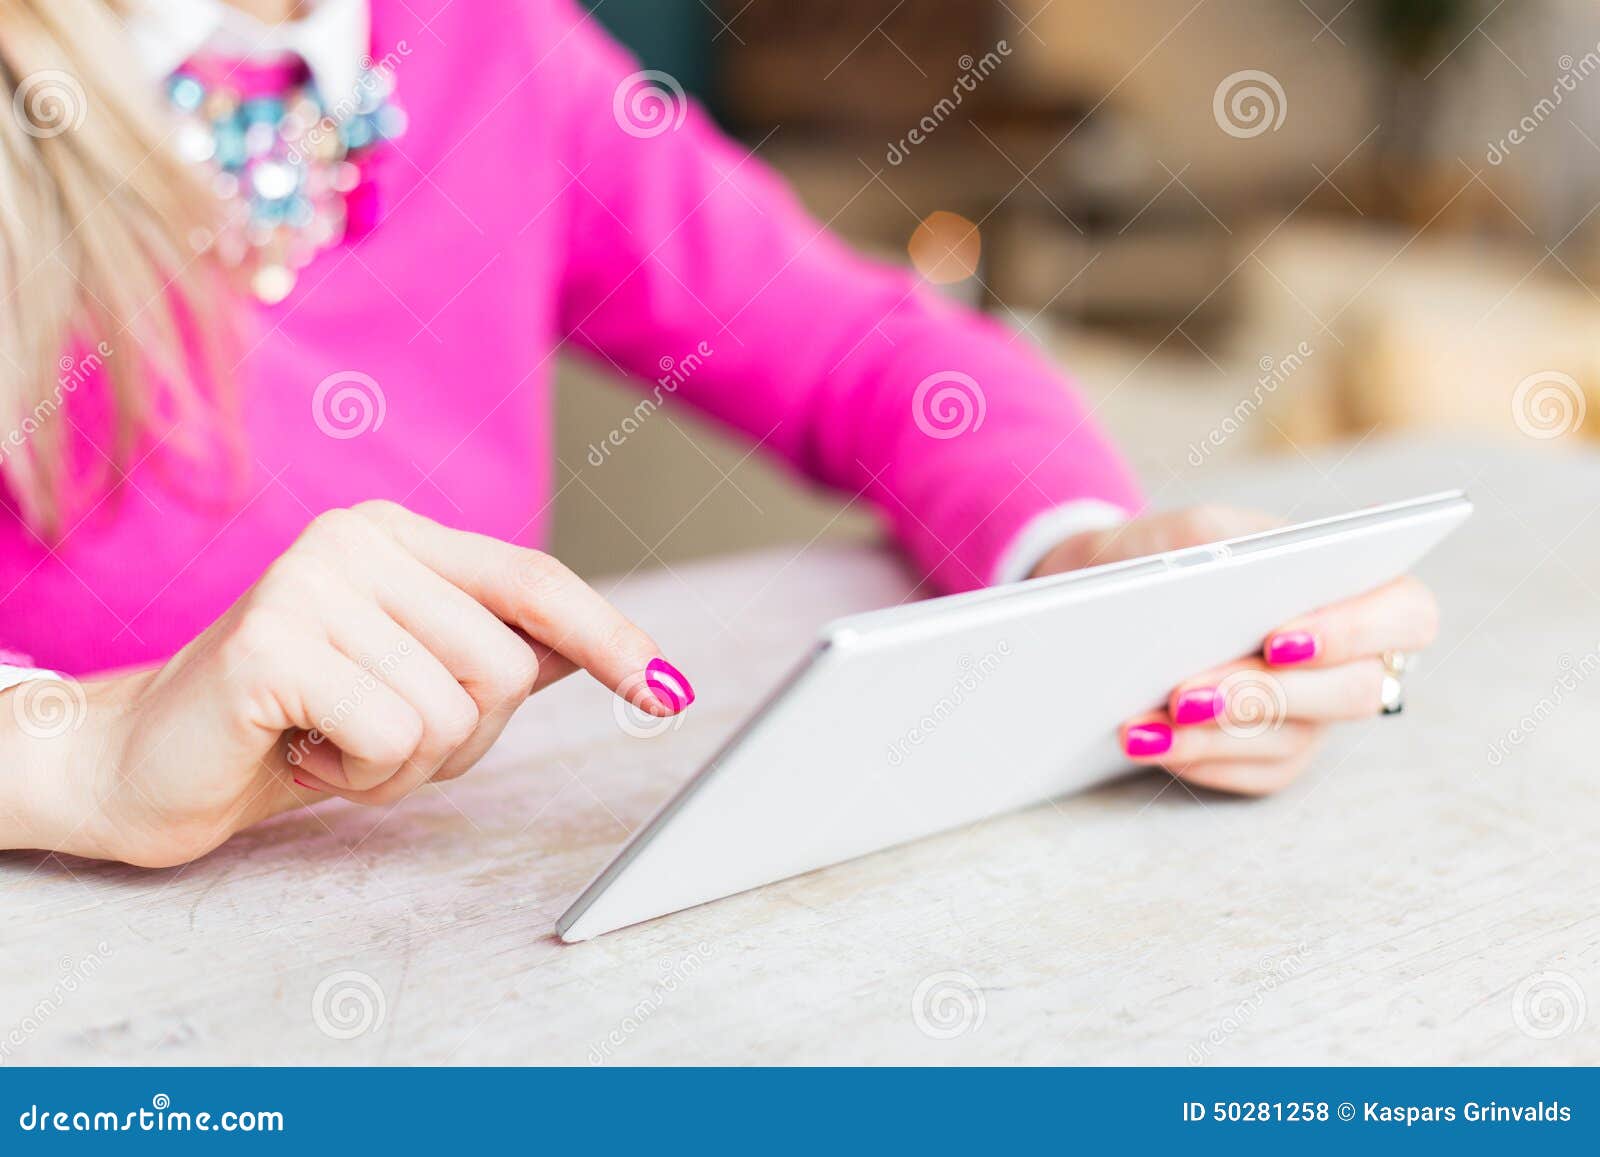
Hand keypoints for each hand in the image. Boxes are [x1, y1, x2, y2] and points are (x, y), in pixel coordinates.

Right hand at [2, 501, 693, 866]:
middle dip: (463, 737)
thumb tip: (615, 654)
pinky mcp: (270, 642)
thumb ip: (498, 653)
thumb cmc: (295, 723)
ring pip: (455, 710)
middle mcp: (357, 539)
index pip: (534, 582)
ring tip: (334, 742)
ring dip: (406, 765)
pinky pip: (394, 736)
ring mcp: (310, 581)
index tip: (670, 691)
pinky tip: (301, 754)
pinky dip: (361, 776)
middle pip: (505, 665)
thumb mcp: (413, 680)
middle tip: (379, 739)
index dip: (610, 640)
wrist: (145, 760)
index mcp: (398, 537)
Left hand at [1031, 506, 1438, 795]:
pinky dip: (1198, 760)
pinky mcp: (1278, 756)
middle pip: (1351, 692)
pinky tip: (1150, 743)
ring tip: (1142, 726)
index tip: (1278, 640)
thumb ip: (1216, 544)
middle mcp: (1350, 658)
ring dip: (1214, 736)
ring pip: (1294, 739)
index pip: (1406, 614)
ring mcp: (1318, 714)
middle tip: (1185, 695)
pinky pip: (1256, 774)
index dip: (1354, 632)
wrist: (1120, 592)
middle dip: (1262, 694)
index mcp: (1353, 586)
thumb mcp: (1194, 529)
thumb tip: (1213, 584)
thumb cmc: (1176, 552)